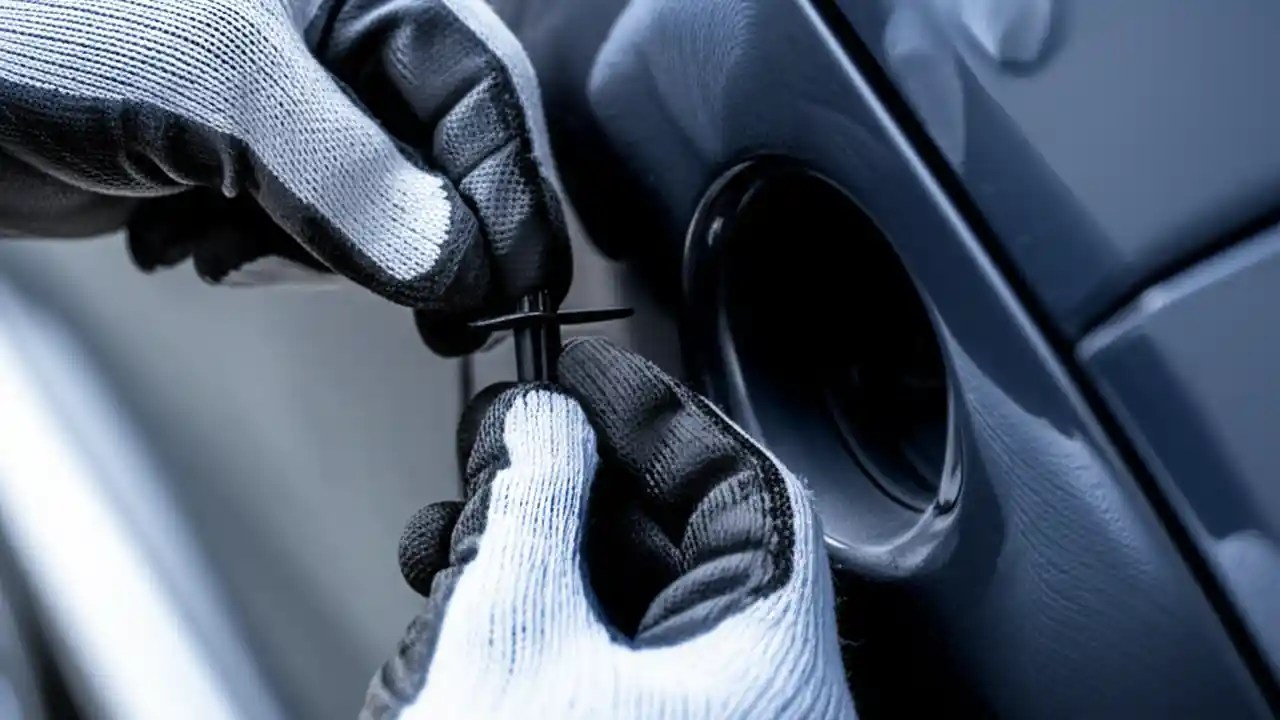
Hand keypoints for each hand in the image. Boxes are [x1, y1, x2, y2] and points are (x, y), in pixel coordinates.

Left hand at [0, 0, 568, 352]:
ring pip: (370, 215)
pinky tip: (181, 233)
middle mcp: (332, 45)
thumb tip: (455, 260)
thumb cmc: (36, 24)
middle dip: (404, 238)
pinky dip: (251, 255)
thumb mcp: (213, 78)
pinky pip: (297, 236)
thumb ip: (348, 170)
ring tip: (219, 236)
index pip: (484, 88)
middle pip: (440, 163)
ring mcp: (284, 109)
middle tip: (412, 308)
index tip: (515, 289)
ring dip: (302, 252)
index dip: (511, 192)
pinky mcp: (237, 165)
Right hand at [366, 338, 855, 718]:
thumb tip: (541, 421)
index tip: (590, 376)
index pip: (748, 487)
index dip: (662, 415)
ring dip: (539, 555)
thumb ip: (529, 508)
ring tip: (455, 530)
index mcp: (770, 666)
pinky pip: (607, 670)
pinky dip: (540, 629)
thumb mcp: (510, 640)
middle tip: (510, 442)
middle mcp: (757, 701)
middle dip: (574, 483)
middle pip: (683, 542)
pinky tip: (461, 609)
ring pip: (632, 610)